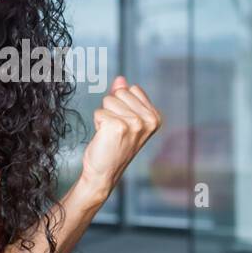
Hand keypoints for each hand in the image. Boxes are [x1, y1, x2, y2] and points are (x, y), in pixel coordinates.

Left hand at [78, 75, 161, 203]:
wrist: (104, 173)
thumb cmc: (113, 147)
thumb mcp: (125, 119)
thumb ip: (124, 97)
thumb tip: (121, 79)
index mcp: (155, 117)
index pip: (132, 89)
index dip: (122, 104)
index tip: (124, 124)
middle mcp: (148, 120)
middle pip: (120, 93)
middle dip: (112, 109)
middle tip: (115, 130)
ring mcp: (134, 123)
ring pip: (108, 101)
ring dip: (104, 117)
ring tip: (110, 134)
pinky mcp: (117, 126)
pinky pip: (99, 112)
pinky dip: (97, 123)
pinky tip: (104, 137)